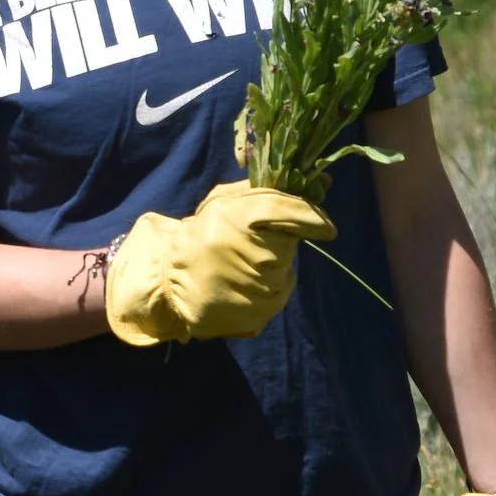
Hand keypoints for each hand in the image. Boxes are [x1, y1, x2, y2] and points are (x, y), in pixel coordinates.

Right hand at [105, 181, 334, 346]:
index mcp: (238, 219)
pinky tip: (245, 282)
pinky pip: (280, 291)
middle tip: (253, 242)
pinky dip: (270, 285)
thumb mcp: (222, 202)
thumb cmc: (200, 235)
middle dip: (281, 240)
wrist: (169, 282)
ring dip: (274, 263)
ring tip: (243, 263)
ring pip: (285, 268)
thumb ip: (262, 189)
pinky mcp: (260, 312)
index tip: (326, 227)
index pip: (288, 211)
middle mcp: (254, 254)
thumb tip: (315, 182)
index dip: (311, 217)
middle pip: (289, 242)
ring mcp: (259, 288)